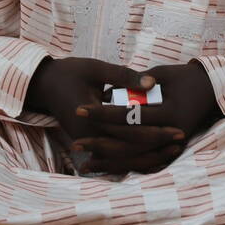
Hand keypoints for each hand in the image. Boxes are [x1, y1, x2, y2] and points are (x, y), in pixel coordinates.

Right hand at [24, 57, 172, 163]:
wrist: (44, 85)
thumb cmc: (70, 72)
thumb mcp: (95, 68)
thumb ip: (124, 75)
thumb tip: (151, 82)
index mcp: (91, 118)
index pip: (130, 131)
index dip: (156, 132)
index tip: (178, 129)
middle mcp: (89, 135)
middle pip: (129, 148)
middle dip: (157, 146)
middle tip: (181, 140)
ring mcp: (88, 141)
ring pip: (122, 156)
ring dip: (148, 155)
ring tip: (172, 150)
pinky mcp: (89, 141)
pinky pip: (115, 155)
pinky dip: (134, 156)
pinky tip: (152, 154)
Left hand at [74, 61, 221, 173]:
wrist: (214, 90)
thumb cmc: (186, 77)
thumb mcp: (163, 73)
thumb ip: (136, 82)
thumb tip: (109, 94)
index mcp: (169, 112)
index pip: (129, 115)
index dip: (102, 113)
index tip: (80, 109)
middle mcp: (172, 133)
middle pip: (129, 143)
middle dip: (100, 143)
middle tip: (75, 142)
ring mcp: (174, 145)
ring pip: (136, 158)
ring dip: (110, 160)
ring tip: (84, 161)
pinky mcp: (172, 151)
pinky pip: (145, 161)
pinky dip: (124, 164)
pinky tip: (106, 166)